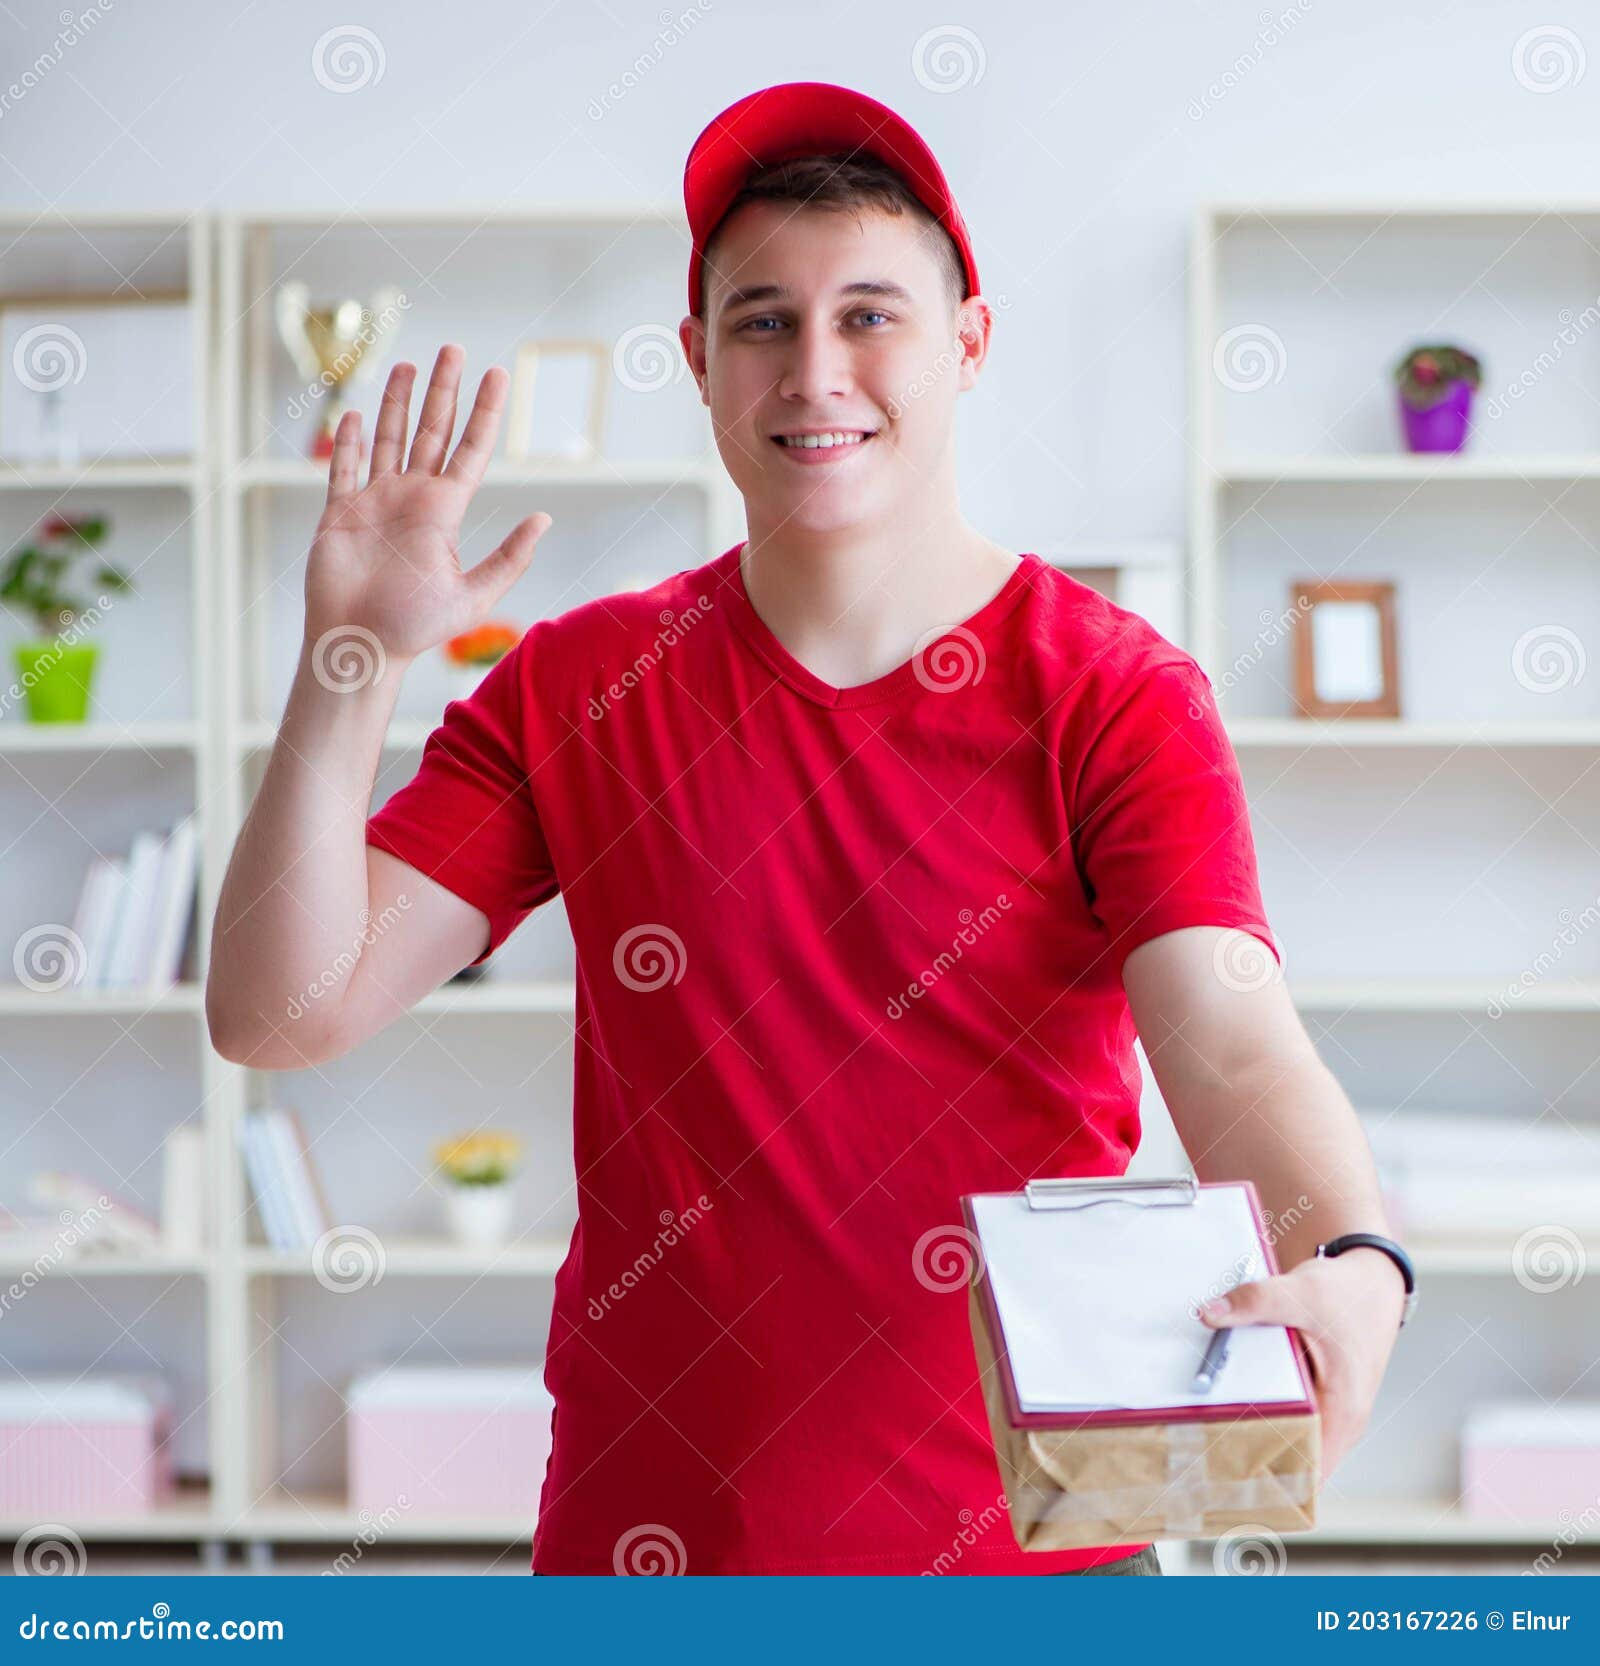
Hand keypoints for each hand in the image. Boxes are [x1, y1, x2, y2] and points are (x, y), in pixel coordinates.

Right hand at [303, 344, 552, 663]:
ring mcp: (374, 503)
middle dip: (442, 390)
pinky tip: (356, 415)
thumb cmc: (414, 629)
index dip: (485, 411)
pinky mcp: (339, 513)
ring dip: (398, 403)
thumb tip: (543, 519)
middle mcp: (412, 500)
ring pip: (389, 440)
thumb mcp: (474, 595)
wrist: (360, 646)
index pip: (470, 449)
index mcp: (444, 512)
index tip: (499, 374)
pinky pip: (343, 469)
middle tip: (453, 348)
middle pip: (431, 431)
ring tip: (409, 365)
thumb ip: (509, 558)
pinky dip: (347, 442)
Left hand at [1198, 1247, 1405, 1478]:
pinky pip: (1286, 1414)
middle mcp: (1338, 1420)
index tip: (1226, 1479)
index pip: (1308, 1473)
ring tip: (1205, 1431)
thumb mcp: (1301, 1293)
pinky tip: (1228, 1397)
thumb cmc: (1350, 1295)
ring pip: (1287, 1437)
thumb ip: (1255, 1302)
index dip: (1271, 1483)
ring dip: (1252, 1432)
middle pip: (1291, 1459)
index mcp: (1343, 1411)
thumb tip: (1209, 1314)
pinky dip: (1261, 1409)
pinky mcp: (1314, 1394)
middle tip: (1201, 1455)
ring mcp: (1327, 1410)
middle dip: (1250, 1458)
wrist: (1373, 1281)